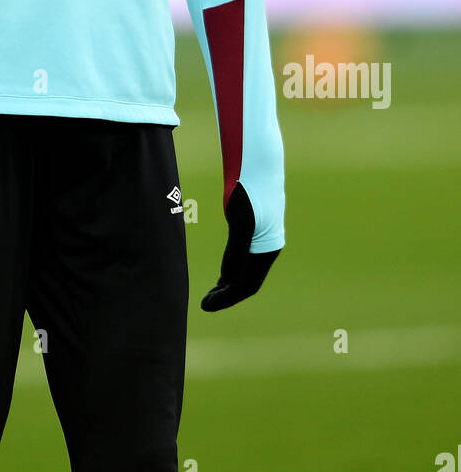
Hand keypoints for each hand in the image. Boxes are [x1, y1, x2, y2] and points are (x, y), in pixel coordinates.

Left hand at [201, 182, 280, 311]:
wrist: (257, 166)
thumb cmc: (249, 191)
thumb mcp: (240, 222)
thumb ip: (236, 251)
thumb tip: (229, 279)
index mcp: (267, 250)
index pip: (248, 285)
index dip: (228, 298)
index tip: (207, 305)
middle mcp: (267, 249)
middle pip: (247, 282)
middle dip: (227, 295)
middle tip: (205, 304)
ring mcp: (261, 240)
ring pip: (246, 272)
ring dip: (228, 285)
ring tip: (210, 296)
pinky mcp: (254, 231)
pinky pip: (244, 260)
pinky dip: (232, 271)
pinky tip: (222, 277)